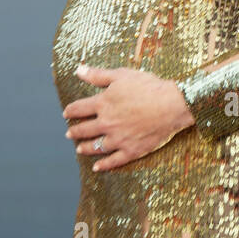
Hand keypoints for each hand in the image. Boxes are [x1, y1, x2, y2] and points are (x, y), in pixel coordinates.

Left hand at [63, 63, 194, 170]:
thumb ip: (98, 75)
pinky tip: (97, 167)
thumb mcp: (121, 75)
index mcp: (103, 104)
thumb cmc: (148, 87)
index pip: (80, 109)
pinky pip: (114, 160)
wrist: (172, 104)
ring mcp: (118, 139)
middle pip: (85, 129)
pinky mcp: (131, 150)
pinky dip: (104, 165)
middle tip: (69, 133)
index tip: (67, 113)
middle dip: (75, 131)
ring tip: (79, 149)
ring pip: (96, 147)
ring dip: (85, 148)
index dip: (71, 111)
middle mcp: (107, 123)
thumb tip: (78, 70)